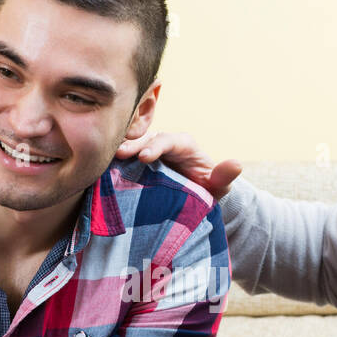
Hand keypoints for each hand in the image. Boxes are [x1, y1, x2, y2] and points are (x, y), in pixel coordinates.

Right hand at [115, 131, 241, 201]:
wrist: (195, 198)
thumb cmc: (208, 190)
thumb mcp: (218, 186)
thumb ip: (224, 176)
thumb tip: (237, 165)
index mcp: (184, 144)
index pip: (169, 140)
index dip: (156, 146)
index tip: (144, 157)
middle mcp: (164, 143)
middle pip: (147, 138)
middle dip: (133, 145)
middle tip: (120, 154)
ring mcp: (148, 151)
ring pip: (133, 144)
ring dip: (120, 149)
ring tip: (106, 157)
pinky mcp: (137, 163)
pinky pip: (124, 157)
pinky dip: (113, 159)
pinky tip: (99, 164)